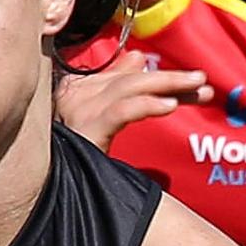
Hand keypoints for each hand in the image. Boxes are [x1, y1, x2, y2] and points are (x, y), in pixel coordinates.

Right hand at [55, 56, 211, 144]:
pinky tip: (169, 105)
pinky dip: (146, 105)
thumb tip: (139, 58)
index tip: (197, 83)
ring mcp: (80, 112)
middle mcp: (79, 97)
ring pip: (128, 88)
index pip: (130, 78)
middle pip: (132, 79)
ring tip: (197, 88)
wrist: (42, 186)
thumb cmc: (68, 157)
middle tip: (203, 80)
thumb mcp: (97, 118)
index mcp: (81, 91)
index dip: (165, 79)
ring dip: (167, 84)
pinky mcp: (85, 131)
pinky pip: (119, 111)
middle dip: (171, 79)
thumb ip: (117, 85)